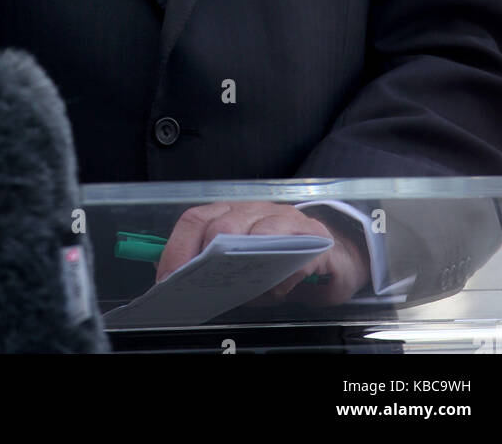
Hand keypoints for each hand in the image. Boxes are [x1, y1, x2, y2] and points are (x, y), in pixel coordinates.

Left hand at [155, 200, 369, 307]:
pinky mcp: (314, 237)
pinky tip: (277, 290)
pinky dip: (282, 276)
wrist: (334, 257)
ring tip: (235, 287)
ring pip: (256, 232)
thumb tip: (183, 285)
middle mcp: (255, 210)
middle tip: (197, 284)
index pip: (196, 220)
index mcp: (231, 214)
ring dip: (243, 262)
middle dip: (205, 255)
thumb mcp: (243, 268)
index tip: (166, 278)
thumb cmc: (281, 262)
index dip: (178, 247)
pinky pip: (294, 253)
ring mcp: (285, 220)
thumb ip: (217, 270)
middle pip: (222, 224)